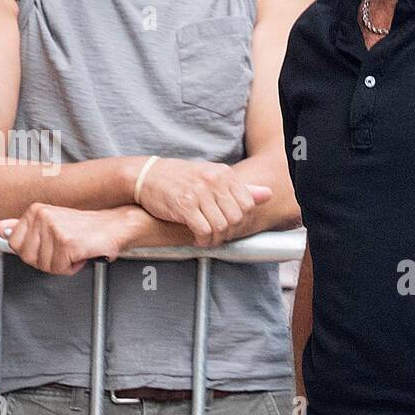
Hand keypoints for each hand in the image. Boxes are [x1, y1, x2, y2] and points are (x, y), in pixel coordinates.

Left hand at [0, 204, 131, 275]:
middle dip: (47, 261)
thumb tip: (0, 228)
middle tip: (64, 250)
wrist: (117, 225)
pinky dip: (72, 267)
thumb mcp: (52, 224)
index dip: (34, 252)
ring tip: (74, 250)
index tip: (50, 246)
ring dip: (62, 265)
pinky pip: (60, 269)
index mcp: (35, 210)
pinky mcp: (67, 243)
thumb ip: (23, 227)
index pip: (16, 244)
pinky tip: (81, 254)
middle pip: (28, 257)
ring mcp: (54, 229)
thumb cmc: (88, 228)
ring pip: (44, 265)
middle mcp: (42, 216)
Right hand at [135, 158, 270, 246]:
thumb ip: (240, 188)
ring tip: (208, 239)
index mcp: (224, 174)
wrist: (147, 175)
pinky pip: (204, 230)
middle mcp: (214, 181)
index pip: (248, 205)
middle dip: (229, 233)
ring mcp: (199, 192)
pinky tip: (197, 239)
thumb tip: (268, 195)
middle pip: (236, 218)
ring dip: (216, 239)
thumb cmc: (180, 178)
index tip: (230, 227)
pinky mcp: (184, 205)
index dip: (241, 222)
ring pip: (221, 226)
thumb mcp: (212, 177)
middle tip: (218, 236)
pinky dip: (203, 240)